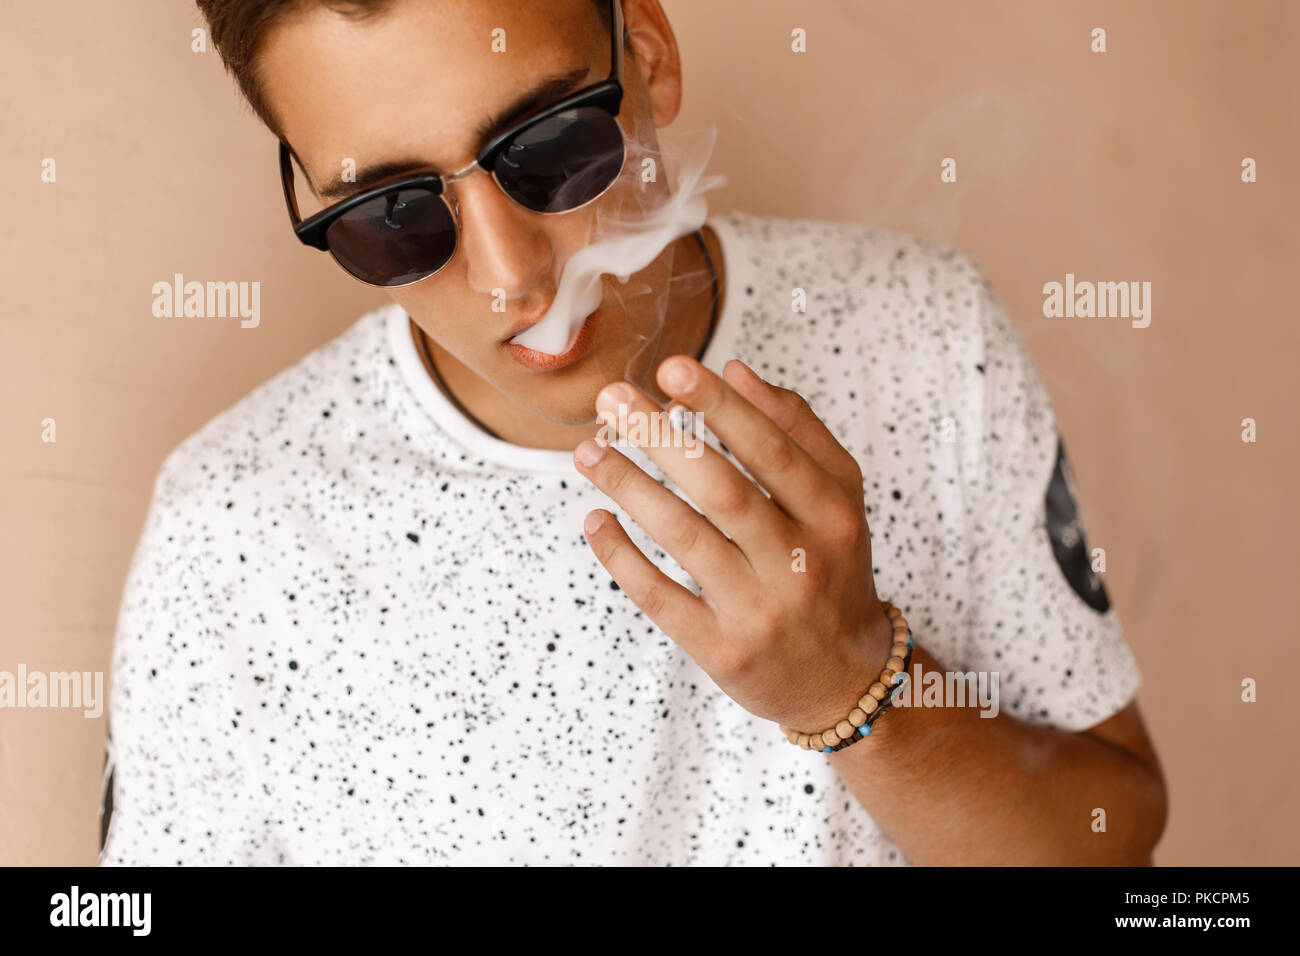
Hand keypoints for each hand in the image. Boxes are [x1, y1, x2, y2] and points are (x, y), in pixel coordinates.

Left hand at [573, 354, 894, 731]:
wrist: (843, 680)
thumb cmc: (831, 570)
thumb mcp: (839, 498)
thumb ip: (797, 429)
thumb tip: (736, 371)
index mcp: (834, 516)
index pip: (773, 451)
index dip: (721, 407)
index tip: (672, 368)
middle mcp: (801, 563)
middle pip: (723, 491)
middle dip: (661, 439)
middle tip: (612, 399)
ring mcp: (759, 610)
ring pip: (684, 538)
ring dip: (629, 487)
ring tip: (589, 451)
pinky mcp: (722, 650)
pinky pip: (660, 597)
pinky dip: (622, 556)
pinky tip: (596, 520)